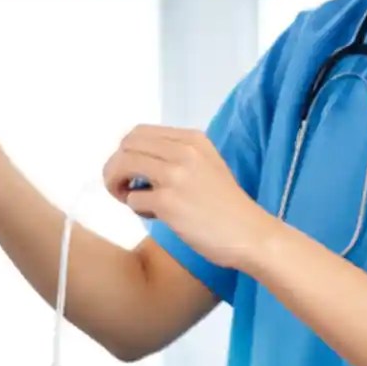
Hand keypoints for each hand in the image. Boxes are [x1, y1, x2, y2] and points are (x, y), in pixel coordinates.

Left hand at [104, 124, 274, 269]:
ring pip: (122, 166)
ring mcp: (175, 175)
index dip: (127, 152)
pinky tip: (156, 216)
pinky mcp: (169, 202)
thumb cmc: (227, 205)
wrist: (251, 233)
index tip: (133, 172)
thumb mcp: (207, 164)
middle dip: (115, 167)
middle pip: (126, 145)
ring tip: (130, 199)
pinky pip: (133, 199)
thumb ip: (178, 155)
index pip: (139, 132)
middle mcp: (183, 151)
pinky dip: (136, 209)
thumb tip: (138, 159)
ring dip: (118, 185)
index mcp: (192, 139)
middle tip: (123, 187)